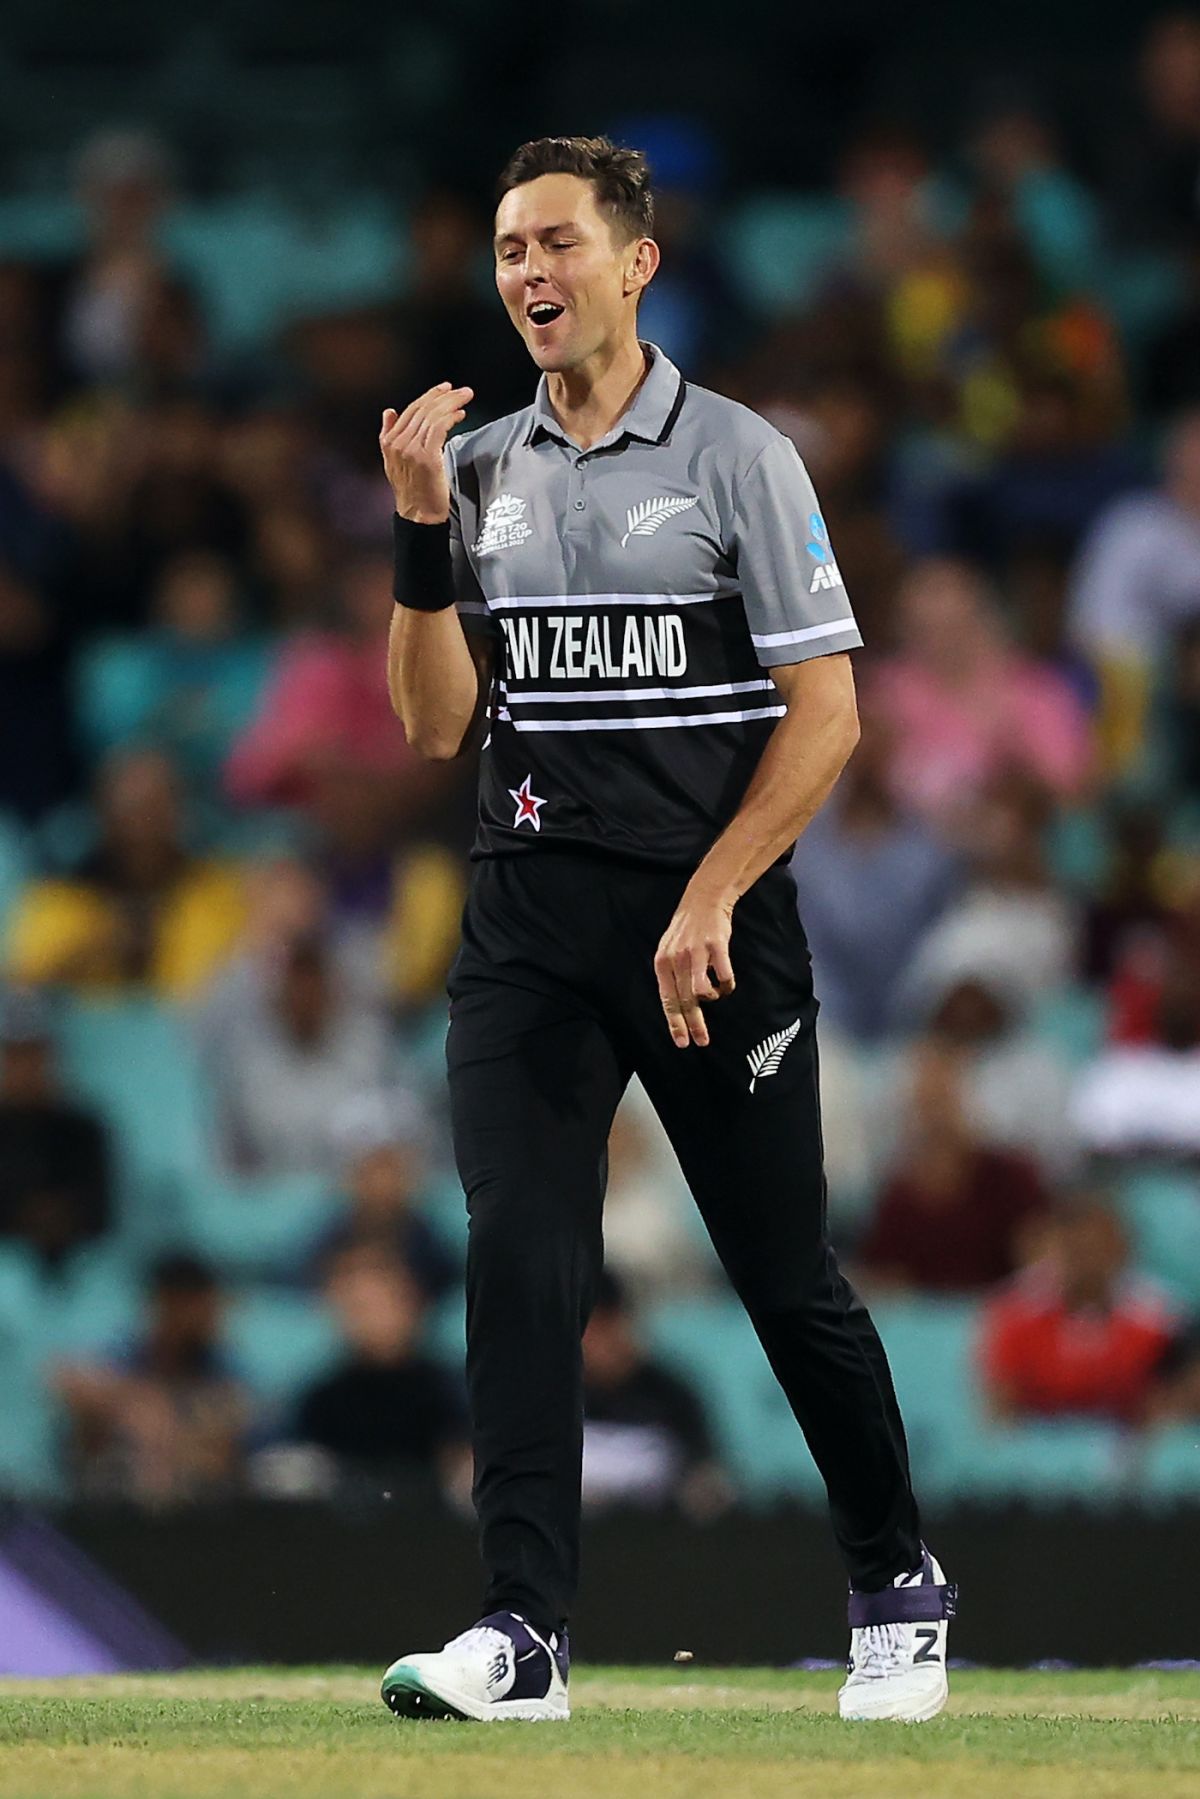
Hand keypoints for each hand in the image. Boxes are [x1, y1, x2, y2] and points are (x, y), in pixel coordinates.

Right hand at [380, 382, 473, 523]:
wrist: (419, 517)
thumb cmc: (414, 492)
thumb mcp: (394, 462)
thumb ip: (389, 435)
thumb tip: (389, 411)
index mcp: (388, 442)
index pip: (410, 410)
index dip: (429, 396)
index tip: (445, 388)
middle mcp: (397, 443)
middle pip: (422, 410)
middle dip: (444, 396)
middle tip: (462, 390)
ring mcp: (411, 450)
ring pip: (432, 416)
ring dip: (451, 403)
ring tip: (466, 397)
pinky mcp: (426, 457)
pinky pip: (439, 428)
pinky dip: (451, 417)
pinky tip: (461, 414)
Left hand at [653, 884, 735, 1047]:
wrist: (703, 899)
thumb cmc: (686, 928)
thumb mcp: (669, 950)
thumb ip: (671, 975)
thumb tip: (677, 1004)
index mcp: (663, 963)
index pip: (667, 1000)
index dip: (674, 1023)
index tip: (682, 1042)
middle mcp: (677, 960)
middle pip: (685, 1001)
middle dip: (694, 1024)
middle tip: (702, 1041)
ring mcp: (697, 953)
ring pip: (702, 991)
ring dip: (712, 998)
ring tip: (716, 994)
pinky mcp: (716, 947)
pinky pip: (723, 976)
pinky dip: (726, 985)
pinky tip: (726, 984)